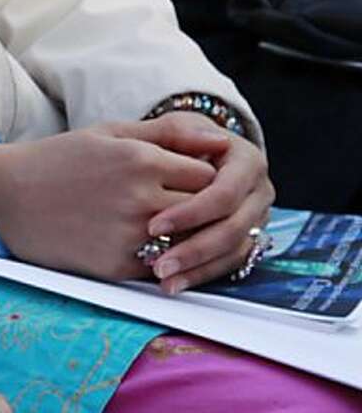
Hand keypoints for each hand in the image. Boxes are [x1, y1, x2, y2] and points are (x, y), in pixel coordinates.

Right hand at [0, 115, 237, 281]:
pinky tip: (143, 242)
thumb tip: (219, 139)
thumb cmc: (60, 160)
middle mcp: (140, 200)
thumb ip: (168, 133)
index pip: (208, 173)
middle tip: (187, 202)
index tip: (194, 176)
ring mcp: (130, 237)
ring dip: (186, 234)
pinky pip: (162, 265)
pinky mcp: (118, 267)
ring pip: (188, 240)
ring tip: (168, 222)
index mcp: (141, 160)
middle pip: (204, 209)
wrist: (7, 199)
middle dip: (203, 206)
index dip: (205, 175)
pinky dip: (162, 256)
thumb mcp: (111, 132)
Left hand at [139, 113, 272, 294]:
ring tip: (163, 279)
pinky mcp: (248, 239)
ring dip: (197, 268)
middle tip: (158, 263)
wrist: (185, 156)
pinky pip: (230, 264)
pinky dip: (201, 275)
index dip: (191, 213)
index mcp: (247, 160)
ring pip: (234, 251)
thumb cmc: (174, 141)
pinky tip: (175, 284)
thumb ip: (182, 130)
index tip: (154, 226)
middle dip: (194, 248)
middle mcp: (259, 191)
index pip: (223, 193)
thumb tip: (215, 140)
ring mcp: (257, 218)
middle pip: (233, 228)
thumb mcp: (173, 127)